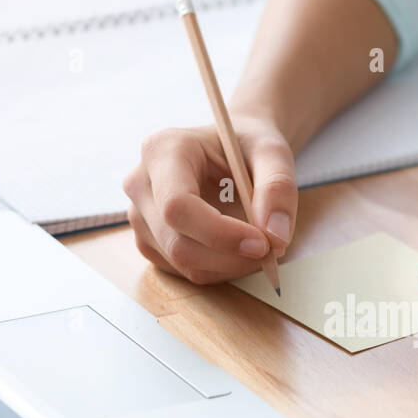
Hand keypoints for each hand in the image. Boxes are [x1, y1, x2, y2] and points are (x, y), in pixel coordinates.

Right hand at [123, 114, 296, 283]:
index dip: (220, 234)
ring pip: (182, 263)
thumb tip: (276, 237)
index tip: (262, 243)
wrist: (230, 149)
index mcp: (162, 151)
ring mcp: (140, 216)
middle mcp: (141, 184)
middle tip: (271, 249)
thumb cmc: (247, 146)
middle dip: (231, 257)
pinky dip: (219, 269)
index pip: (177, 206)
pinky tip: (237, 246)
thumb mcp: (272, 152)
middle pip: (178, 243)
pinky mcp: (150, 241)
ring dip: (229, 265)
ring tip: (258, 241)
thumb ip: (278, 188)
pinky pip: (185, 271)